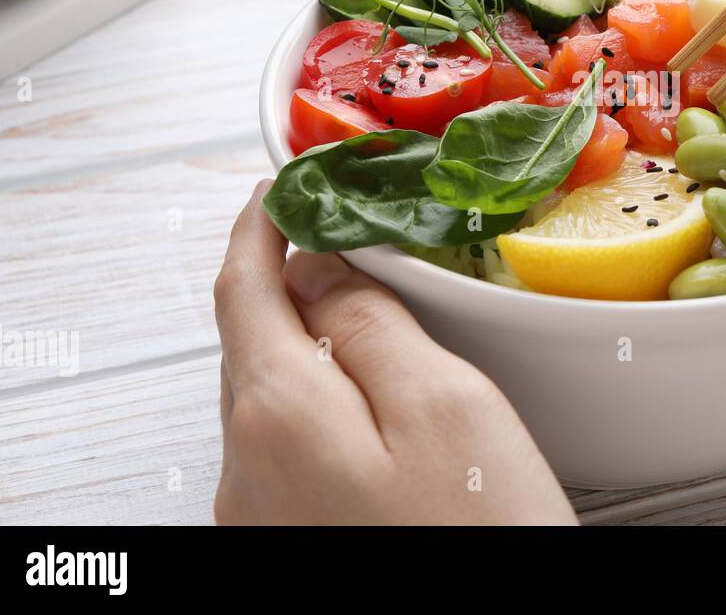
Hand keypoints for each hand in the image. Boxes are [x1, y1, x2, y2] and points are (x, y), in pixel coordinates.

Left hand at [213, 182, 576, 524]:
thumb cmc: (482, 538)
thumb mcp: (446, 407)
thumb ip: (373, 327)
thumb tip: (319, 270)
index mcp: (280, 416)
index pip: (243, 289)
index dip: (260, 227)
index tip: (281, 186)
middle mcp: (247, 470)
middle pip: (254, 341)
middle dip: (286, 281)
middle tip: (338, 234)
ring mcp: (262, 515)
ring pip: (272, 397)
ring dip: (305, 342)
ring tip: (365, 311)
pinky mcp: (290, 539)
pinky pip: (287, 448)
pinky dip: (318, 401)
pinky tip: (370, 401)